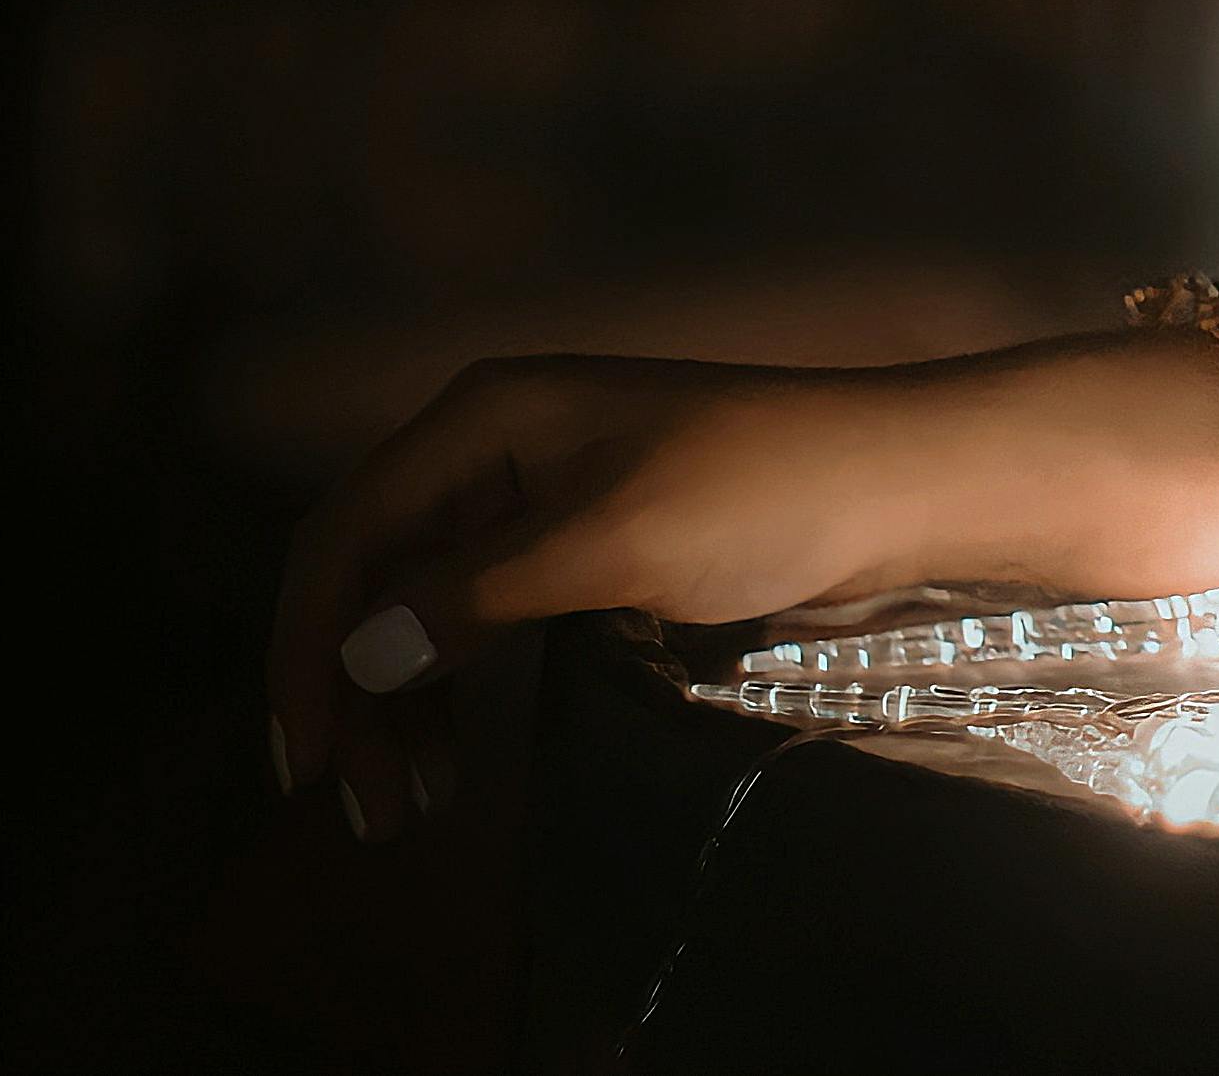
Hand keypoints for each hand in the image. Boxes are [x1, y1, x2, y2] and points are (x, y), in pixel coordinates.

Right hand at [266, 355, 917, 843]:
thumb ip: (479, 594)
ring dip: (401, 701)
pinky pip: (486, 613)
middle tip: (361, 809)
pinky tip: (455, 753)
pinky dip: (460, 680)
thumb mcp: (613, 544)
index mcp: (485, 418)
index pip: (346, 532)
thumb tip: (363, 651)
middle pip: (375, 574)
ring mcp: (542, 493)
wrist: (904, 482)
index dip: (307, 644)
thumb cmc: (765, 493)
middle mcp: (496, 445)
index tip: (306, 758)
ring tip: (406, 807)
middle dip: (353, 690)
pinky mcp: (588, 542)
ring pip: (426, 604)